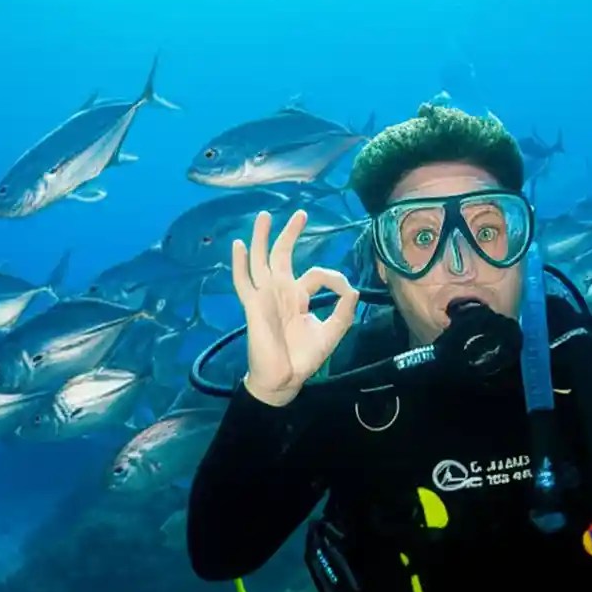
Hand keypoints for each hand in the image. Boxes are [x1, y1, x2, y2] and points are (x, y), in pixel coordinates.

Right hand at [231, 209, 359, 406]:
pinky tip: (238, 245)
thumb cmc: (304, 358)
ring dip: (262, 238)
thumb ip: (344, 311)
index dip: (334, 277)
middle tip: (300, 213)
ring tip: (264, 216)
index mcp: (299, 297)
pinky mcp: (254, 305)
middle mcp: (281, 292)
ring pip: (261, 261)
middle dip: (290, 234)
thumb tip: (352, 289)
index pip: (316, 274)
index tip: (346, 290)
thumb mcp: (332, 332)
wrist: (284, 379)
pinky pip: (243, 281)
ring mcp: (265, 296)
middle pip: (283, 255)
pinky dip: (240, 263)